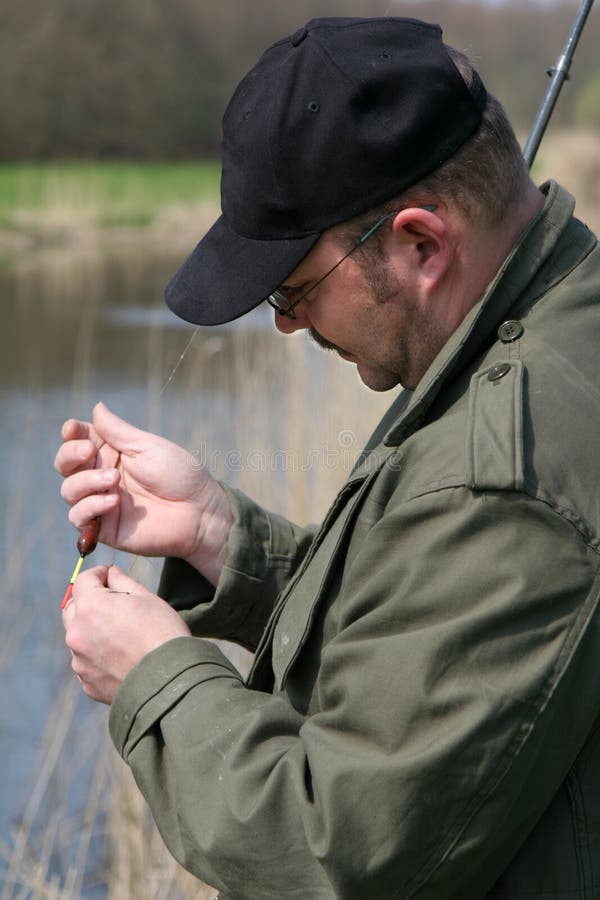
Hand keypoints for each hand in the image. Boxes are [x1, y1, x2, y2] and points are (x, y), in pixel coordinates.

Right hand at [54, 402, 232, 584]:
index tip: (72, 429)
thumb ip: (118, 431)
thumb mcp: (148, 447)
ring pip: (69, 490)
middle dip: (69, 455)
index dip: (71, 433)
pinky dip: (89, 507)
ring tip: (115, 480)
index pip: (79, 439)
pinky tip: (112, 501)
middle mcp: (102, 476)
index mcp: (113, 453)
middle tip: (89, 452)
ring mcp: (101, 501)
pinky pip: (78, 517)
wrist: (199, 512)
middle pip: (65, 464)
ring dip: (86, 481)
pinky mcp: (104, 527)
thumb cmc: (180, 475)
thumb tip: (96, 407)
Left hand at [63, 565, 191, 703]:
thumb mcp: (147, 598)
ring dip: (92, 630)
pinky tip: (121, 657)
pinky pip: (86, 661)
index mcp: (91, 607)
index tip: (109, 576)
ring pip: (79, 636)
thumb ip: (123, 581)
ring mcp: (79, 661)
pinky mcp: (87, 682)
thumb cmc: (163, 633)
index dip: (98, 574)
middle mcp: (77, 633)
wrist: (171, 680)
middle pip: (73, 608)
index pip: (83, 580)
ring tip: (122, 635)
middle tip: (113, 603)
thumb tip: (111, 573)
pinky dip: (98, 655)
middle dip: (88, 601)